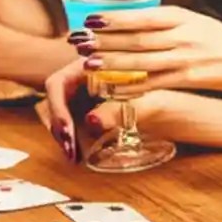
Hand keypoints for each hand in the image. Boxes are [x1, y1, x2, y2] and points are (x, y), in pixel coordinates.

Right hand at [46, 60, 176, 161]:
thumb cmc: (154, 91)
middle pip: (55, 102)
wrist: (166, 99)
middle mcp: (79, 77)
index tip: (67, 131)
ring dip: (64, 135)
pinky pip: (71, 121)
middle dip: (59, 127)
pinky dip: (73, 137)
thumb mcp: (138, 99)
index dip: (58, 108)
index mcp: (88, 65)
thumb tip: (92, 121)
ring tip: (75, 157)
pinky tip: (79, 153)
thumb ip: (116, 108)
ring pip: (60, 114)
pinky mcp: (84, 107)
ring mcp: (79, 92)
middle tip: (71, 152)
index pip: (56, 84)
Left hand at [81, 6, 221, 96]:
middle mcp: (183, 37)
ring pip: (143, 63)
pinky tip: (110, 84)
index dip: (117, 19)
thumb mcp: (188, 18)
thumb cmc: (208, 35)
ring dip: (113, 63)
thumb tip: (121, 16)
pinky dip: (131, 84)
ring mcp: (184, 60)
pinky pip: (153, 83)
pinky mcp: (184, 79)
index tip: (91, 19)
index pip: (144, 17)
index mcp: (182, 17)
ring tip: (87, 63)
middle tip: (79, 42)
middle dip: (106, 41)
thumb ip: (160, 19)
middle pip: (139, 40)